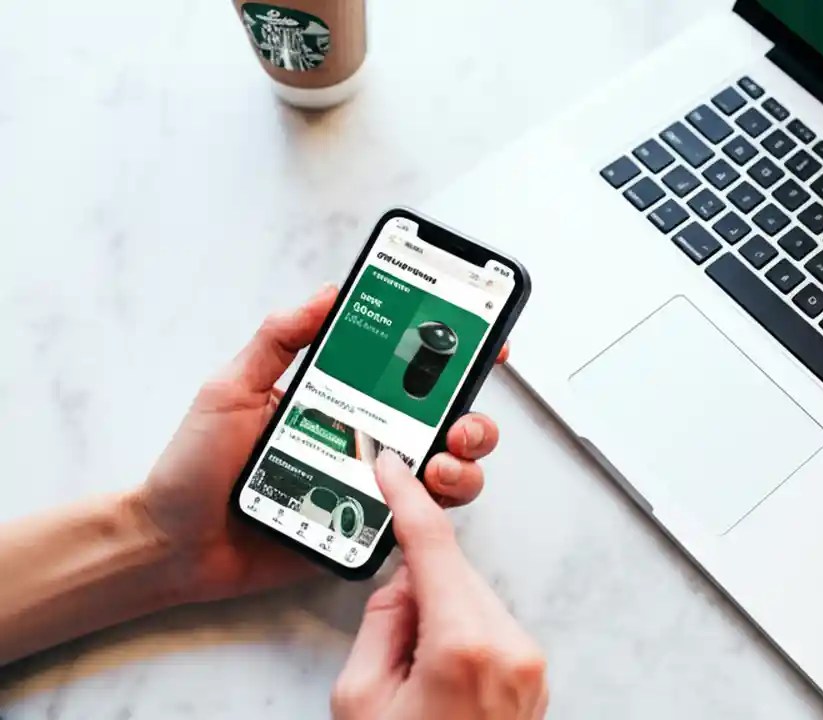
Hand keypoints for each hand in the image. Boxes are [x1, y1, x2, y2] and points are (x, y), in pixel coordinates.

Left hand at [133, 285, 508, 603]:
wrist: (173, 544)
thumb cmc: (195, 467)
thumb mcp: (231, 388)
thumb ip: (278, 340)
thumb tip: (327, 293)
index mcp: (344, 398)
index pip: (411, 371)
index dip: (457, 354)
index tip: (486, 340)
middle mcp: (369, 440)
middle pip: (448, 423)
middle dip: (474, 420)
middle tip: (461, 423)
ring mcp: (373, 487)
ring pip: (448, 473)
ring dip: (462, 467)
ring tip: (439, 465)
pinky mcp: (367, 530)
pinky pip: (418, 521)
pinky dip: (431, 510)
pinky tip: (414, 501)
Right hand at [331, 452, 547, 719]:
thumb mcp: (360, 698)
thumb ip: (382, 621)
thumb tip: (404, 583)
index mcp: (464, 646)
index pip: (431, 546)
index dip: (407, 497)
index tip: (392, 465)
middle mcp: (510, 647)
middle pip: (455, 574)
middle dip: (417, 587)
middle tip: (389, 645)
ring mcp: (529, 664)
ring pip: (474, 599)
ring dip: (439, 616)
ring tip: (415, 681)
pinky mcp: (534, 677)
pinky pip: (490, 628)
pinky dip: (459, 635)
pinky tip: (438, 680)